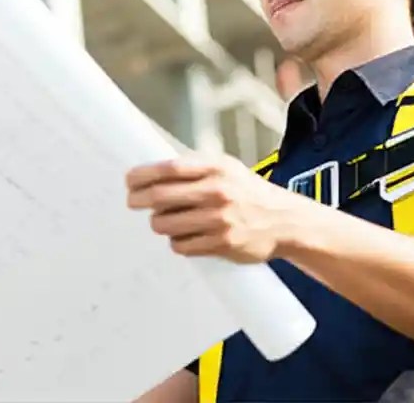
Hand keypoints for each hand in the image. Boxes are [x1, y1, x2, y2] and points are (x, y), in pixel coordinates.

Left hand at [126, 152, 299, 263]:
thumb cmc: (248, 192)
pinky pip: (180, 245)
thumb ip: (195, 168)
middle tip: (132, 202)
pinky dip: (176, 241)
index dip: (142, 175)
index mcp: (216, 168)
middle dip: (138, 200)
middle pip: (159, 197)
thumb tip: (152, 171)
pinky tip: (184, 236)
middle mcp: (217, 192)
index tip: (129, 180)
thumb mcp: (226, 169)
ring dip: (158, 223)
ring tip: (164, 220)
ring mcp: (219, 220)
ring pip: (165, 224)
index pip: (168, 169)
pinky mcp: (221, 244)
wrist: (285, 221)